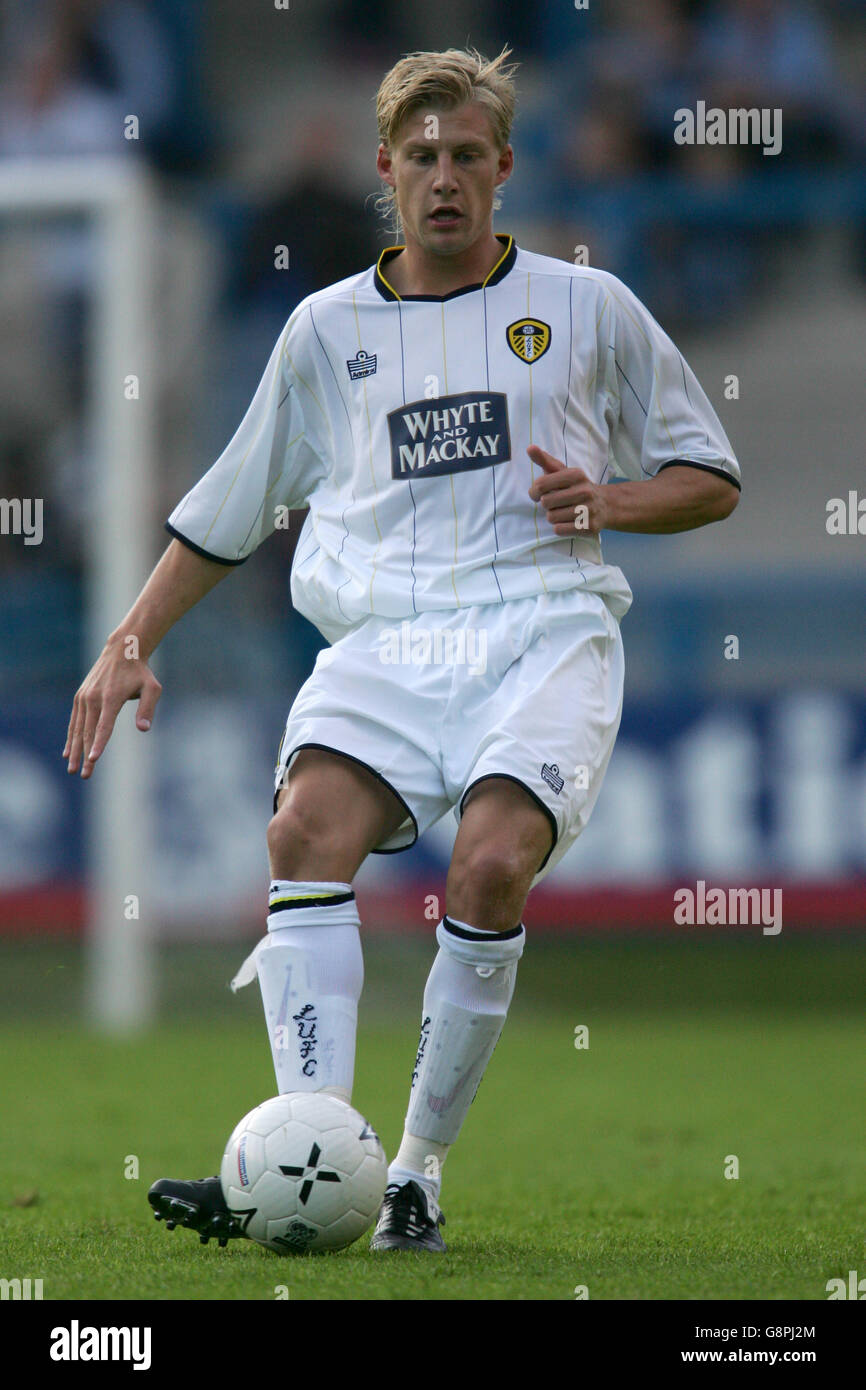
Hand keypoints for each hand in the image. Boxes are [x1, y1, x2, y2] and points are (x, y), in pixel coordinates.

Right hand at [63, 636, 161, 778]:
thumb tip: (143, 729)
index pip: (104, 726)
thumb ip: (148, 709)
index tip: (93, 760)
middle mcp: (94, 698)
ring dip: (74, 750)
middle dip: (85, 755)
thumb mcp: (152, 688)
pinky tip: (68, 752)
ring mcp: (84, 697)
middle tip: (83, 775)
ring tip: (72, 768)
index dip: (99, 744)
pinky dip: (71, 737)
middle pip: (88, 732)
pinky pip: (74, 721)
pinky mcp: (80, 696)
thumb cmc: (141, 673)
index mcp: (111, 698)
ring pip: (78, 728)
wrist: (122, 652)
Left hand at [527, 446, 607, 535]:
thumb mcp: (562, 471)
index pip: (541, 484)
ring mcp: (588, 510)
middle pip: (546, 503)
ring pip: (552, 518)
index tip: (537, 494)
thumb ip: (544, 460)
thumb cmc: (576, 487)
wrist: (605, 505)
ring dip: (553, 517)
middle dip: (547, 505)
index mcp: (576, 475)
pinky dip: (560, 527)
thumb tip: (530, 447)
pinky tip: (569, 521)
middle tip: (556, 503)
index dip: (534, 492)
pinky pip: (559, 530)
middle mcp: (584, 491)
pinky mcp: (589, 527)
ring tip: (564, 512)